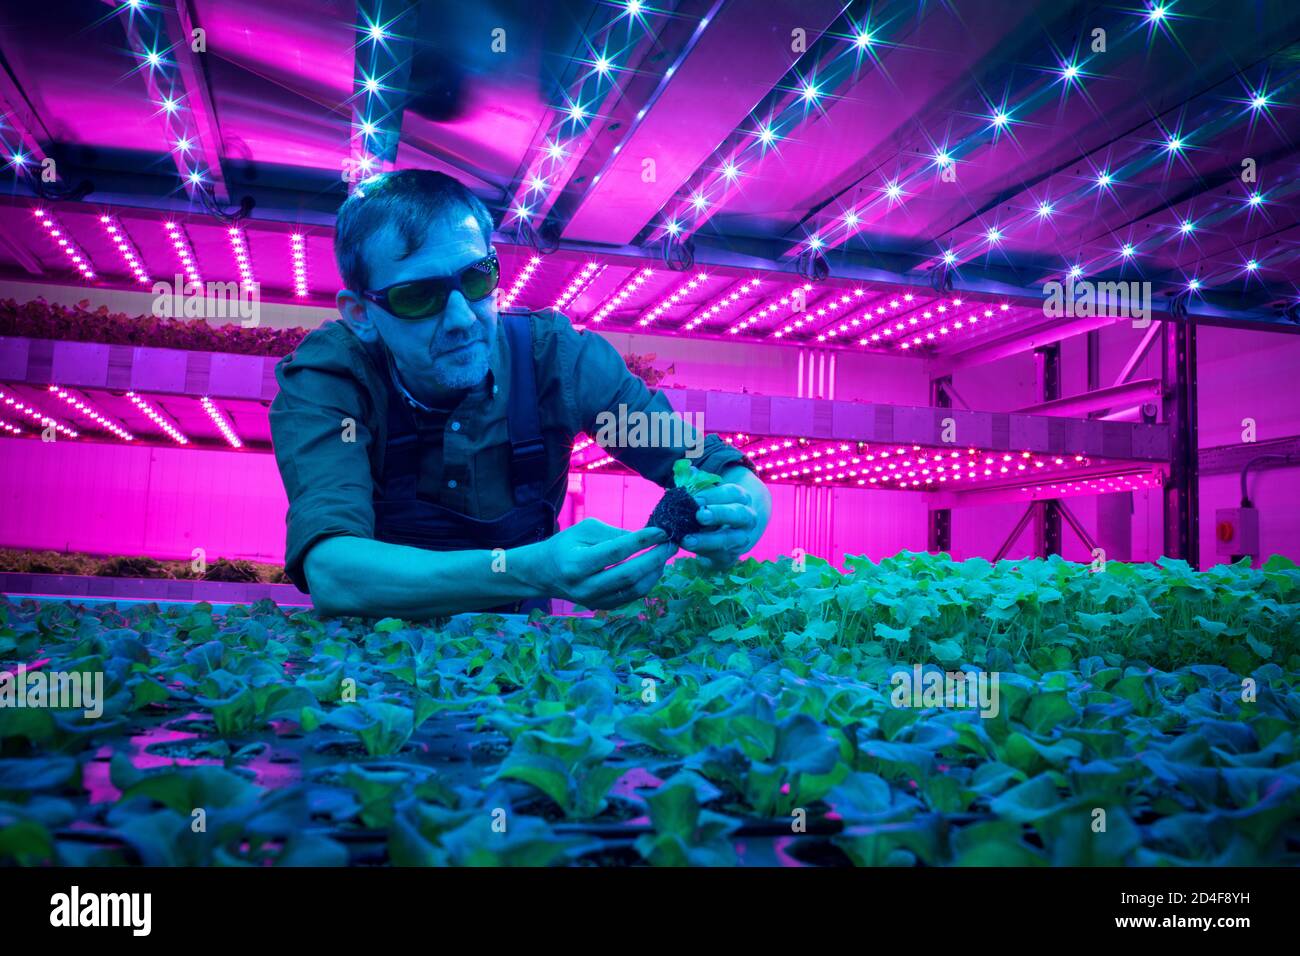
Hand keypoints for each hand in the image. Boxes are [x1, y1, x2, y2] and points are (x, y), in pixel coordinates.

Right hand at [530, 518, 677, 608]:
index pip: (616, 551)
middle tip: (672, 544)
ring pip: (634, 589)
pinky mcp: (602, 607)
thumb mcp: (584, 529)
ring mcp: (594, 601)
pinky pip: (631, 597)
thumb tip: (645, 538)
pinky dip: (646, 582)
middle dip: (655, 558)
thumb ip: (614, 533)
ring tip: (664, 555)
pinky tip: (653, 568)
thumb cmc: (565, 545)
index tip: (662, 531)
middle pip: (629, 574)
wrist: (544, 574)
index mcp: (577, 563)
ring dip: (654, 572)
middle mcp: (585, 586)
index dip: (642, 541)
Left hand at [681, 482, 758, 570]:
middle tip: (700, 516)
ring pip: (731, 540)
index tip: (695, 499)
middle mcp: (746, 518)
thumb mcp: (706, 493)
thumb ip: (697, 482)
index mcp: (741, 498)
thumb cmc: (712, 507)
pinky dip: (704, 553)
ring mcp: (741, 539)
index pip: (733, 493)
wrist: (726, 534)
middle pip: (738, 514)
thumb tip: (689, 469)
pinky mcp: (732, 557)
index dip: (714, 495)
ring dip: (708, 540)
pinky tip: (688, 549)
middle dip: (719, 514)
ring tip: (688, 540)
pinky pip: (721, 556)